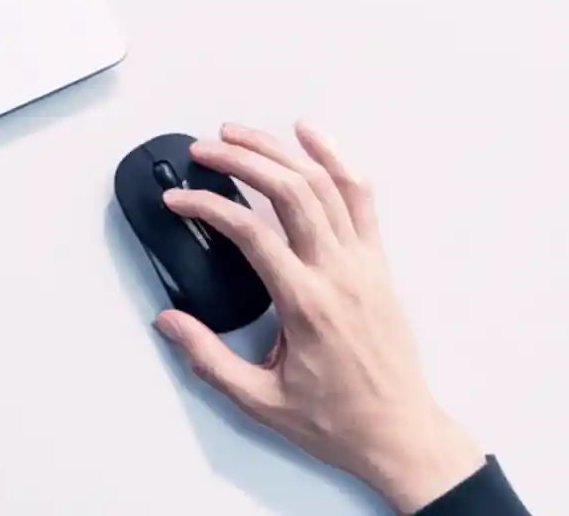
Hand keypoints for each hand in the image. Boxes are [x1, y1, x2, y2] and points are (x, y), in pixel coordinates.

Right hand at [153, 122, 483, 512]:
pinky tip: (311, 137)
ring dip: (280, 151)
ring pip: (324, 184)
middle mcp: (338, 273)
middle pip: (290, 191)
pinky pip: (360, 197)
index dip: (209, 206)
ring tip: (242, 134)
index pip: (252, 233)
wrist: (400, 434)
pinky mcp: (377, 262)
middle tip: (204, 150)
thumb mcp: (259, 399)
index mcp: (306, 303)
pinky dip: (336, 159)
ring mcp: (363, 262)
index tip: (179, 200)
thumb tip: (168, 322)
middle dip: (242, 160)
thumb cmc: (335, 421)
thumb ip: (207, 358)